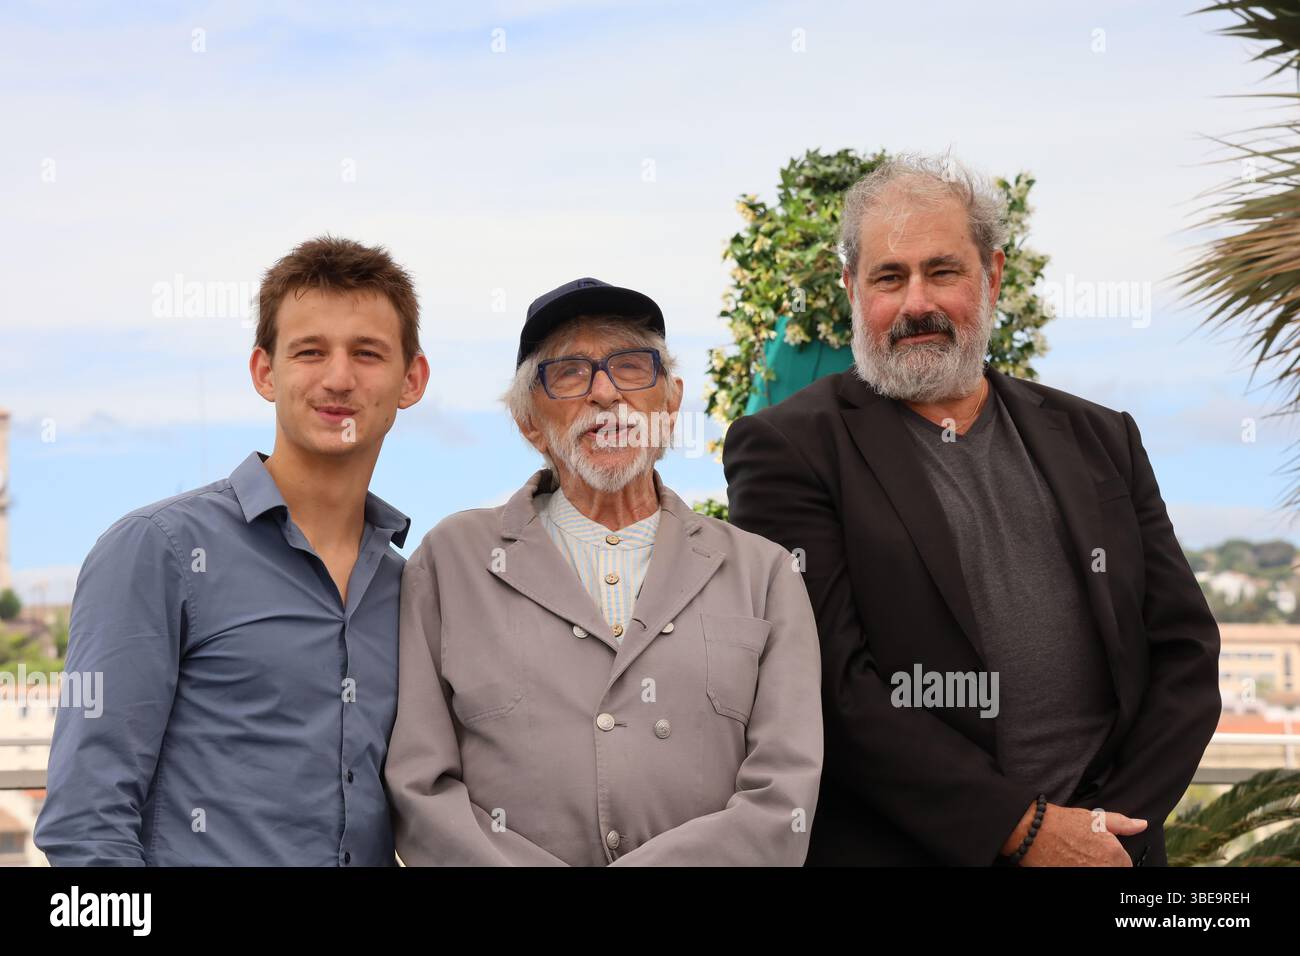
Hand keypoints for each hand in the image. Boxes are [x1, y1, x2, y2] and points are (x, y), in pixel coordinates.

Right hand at [1000, 801, 1145, 866]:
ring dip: (1091, 867)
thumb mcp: (1095, 818)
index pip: (1125, 865)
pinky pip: (1084, 876)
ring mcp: (1090, 876)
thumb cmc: (1062, 822)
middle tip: (1084, 854)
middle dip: (1102, 864)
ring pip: (1100, 874)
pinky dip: (1078, 870)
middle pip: (1113, 871)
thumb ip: (1122, 824)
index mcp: (1114, 854)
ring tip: (1076, 859)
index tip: (1097, 852)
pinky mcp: (1075, 880)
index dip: (1111, 858)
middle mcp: (1105, 868)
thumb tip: (1141, 824)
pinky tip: (1069, 863)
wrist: (1032, 832)